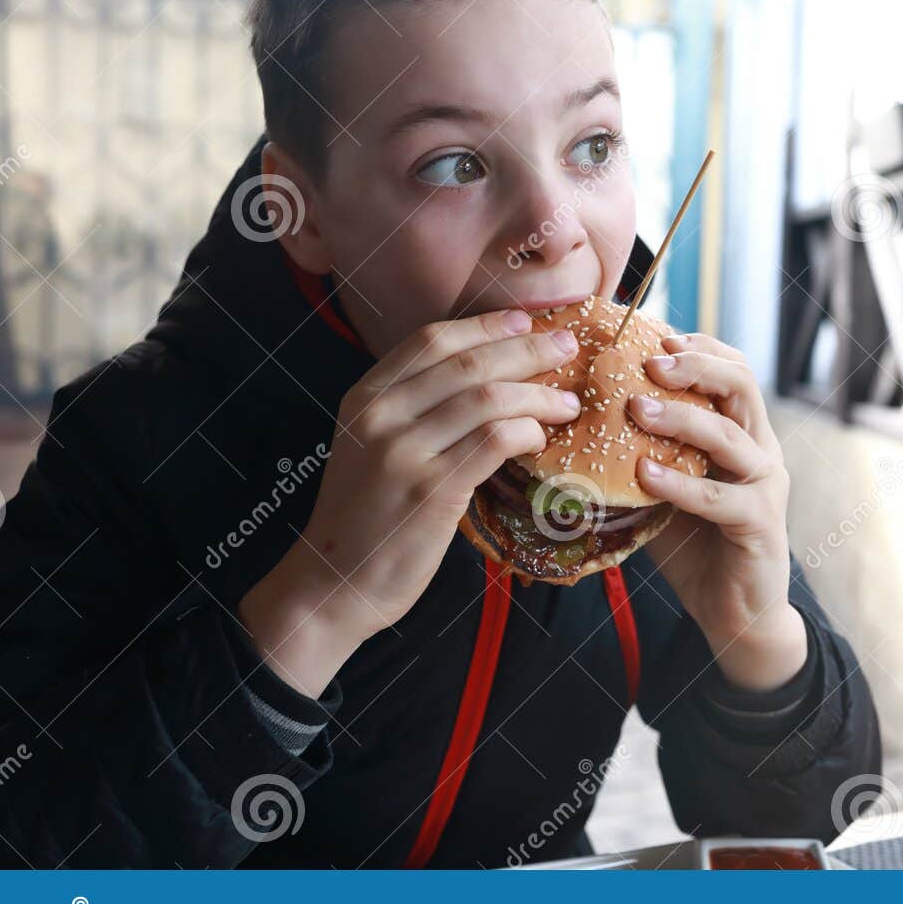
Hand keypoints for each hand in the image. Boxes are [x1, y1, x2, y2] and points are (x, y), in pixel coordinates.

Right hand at [239, 309, 581, 694]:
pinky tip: (539, 439)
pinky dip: (527, 433)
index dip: (485, 326)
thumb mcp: (374, 447)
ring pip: (489, 399)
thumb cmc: (366, 517)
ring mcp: (404, 452)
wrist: (335, 584)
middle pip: (469, 363)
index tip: (526, 320)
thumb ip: (415, 409)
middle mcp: (380, 416)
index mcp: (365, 397)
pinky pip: (494, 442)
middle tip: (567, 346)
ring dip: (539, 395)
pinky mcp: (431, 490)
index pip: (432, 340)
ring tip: (567, 402)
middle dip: (528, 349)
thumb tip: (488, 376)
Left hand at [630, 333, 806, 692]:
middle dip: (696, 365)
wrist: (736, 613)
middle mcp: (761, 450)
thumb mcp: (663, 487)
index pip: (732, 370)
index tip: (655, 336)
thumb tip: (574, 422)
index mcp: (743, 433)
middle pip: (741, 385)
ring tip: (637, 407)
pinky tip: (644, 474)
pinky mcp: (760, 524)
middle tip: (649, 361)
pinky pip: (720, 498)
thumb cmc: (696, 546)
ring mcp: (765, 486)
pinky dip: (680, 483)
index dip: (699, 347)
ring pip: (731, 435)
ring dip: (682, 416)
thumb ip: (640, 453)